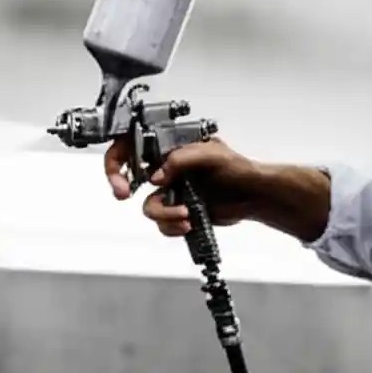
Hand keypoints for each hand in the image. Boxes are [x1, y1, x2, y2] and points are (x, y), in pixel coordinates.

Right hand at [103, 137, 263, 235]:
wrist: (253, 196)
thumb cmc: (238, 169)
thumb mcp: (210, 154)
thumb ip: (180, 159)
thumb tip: (156, 175)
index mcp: (171, 148)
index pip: (133, 146)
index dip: (118, 159)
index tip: (120, 174)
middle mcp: (166, 169)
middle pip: (130, 176)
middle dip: (122, 186)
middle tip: (124, 194)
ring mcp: (171, 191)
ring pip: (148, 206)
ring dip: (164, 214)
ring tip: (185, 216)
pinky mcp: (178, 211)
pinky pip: (162, 223)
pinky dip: (172, 226)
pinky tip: (189, 223)